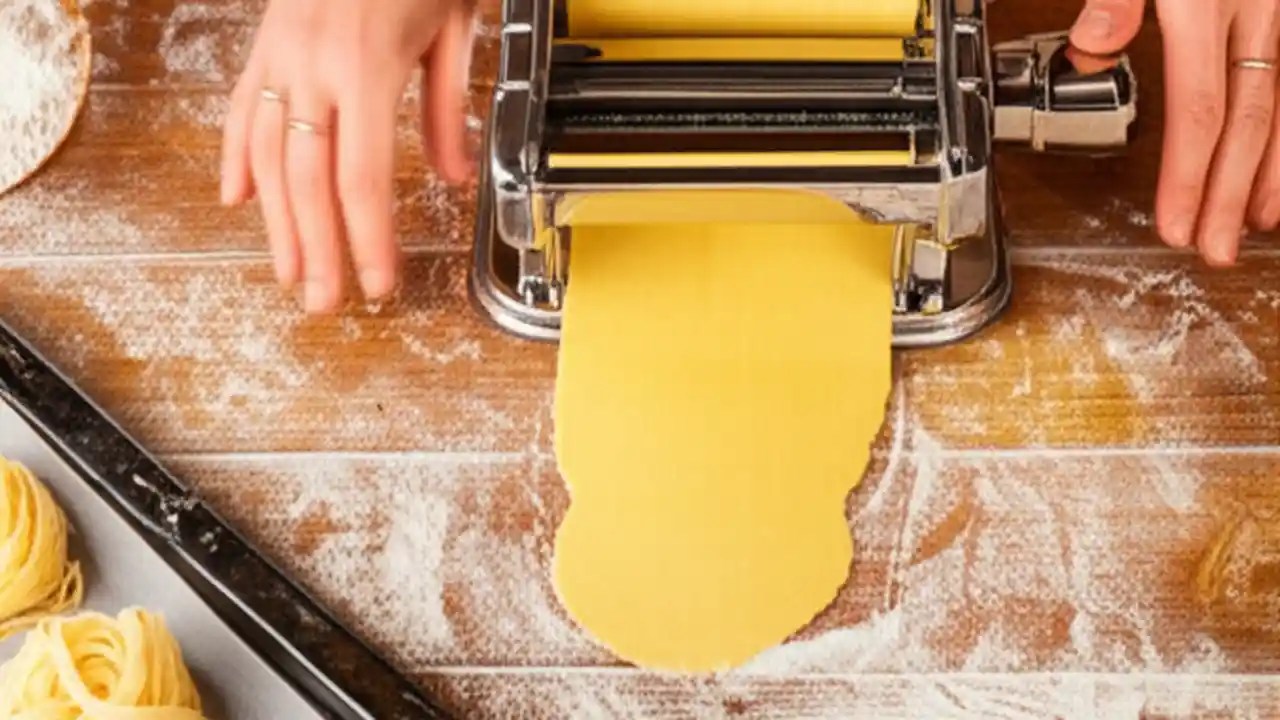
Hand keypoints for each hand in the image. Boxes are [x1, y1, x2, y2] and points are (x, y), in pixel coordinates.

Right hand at [220, 0, 475, 312]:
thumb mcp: (456, 24)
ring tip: (288, 273)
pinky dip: (236, 158)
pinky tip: (238, 201)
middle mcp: (313, 63)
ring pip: (266, 154)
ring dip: (277, 223)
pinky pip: (241, 107)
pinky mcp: (265, 40)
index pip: (363, 180)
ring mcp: (281, 51)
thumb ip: (447, 106)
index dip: (368, 241)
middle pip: (308, 179)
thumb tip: (451, 176)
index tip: (378, 285)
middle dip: (319, 251)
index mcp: (366, 64)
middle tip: (326, 303)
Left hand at [1069, 0, 1279, 266]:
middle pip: (1245, 120)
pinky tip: (1275, 165)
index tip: (1176, 227)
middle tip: (1215, 250)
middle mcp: (1253, 9)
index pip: (1197, 109)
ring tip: (1257, 222)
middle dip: (1229, 194)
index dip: (1187, 176)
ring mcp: (1275, 11)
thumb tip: (1092, 45)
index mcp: (1202, 3)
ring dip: (1271, 170)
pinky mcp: (1279, 12)